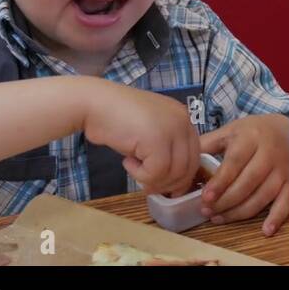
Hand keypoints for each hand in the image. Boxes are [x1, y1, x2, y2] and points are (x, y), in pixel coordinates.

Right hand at [81, 79, 199, 196]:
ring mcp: (172, 129)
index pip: (194, 154)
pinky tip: (126, 162)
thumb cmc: (116, 118)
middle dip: (170, 183)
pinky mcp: (157, 140)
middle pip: (189, 166)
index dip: (182, 175)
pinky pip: (156, 172)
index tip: (166, 186)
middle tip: (149, 186)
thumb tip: (174, 180)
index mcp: (183, 118)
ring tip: (134, 170)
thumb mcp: (149, 131)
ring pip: (174, 172)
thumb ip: (165, 148)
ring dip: (153, 179)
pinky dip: (140, 175)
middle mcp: (182, 121)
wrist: (93, 103)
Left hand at [198, 114, 288, 235]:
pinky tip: (266, 230)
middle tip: (207, 211)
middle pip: (248, 183)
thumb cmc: (255, 131)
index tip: (205, 198)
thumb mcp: (232, 130)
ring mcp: (283, 170)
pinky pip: (286, 202)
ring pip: (263, 196)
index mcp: (251, 138)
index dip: (220, 183)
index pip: (234, 163)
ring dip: (241, 212)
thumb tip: (185, 160)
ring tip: (220, 218)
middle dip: (226, 201)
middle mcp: (269, 154)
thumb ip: (210, 143)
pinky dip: (277, 217)